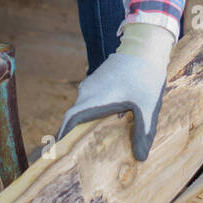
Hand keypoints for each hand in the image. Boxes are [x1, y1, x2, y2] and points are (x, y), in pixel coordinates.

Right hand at [58, 22, 175, 159]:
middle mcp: (86, 91)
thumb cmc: (145, 75)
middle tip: (77, 155)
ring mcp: (91, 83)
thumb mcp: (147, 107)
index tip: (55, 153)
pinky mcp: (99, 78)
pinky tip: (107, 120)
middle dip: (74, 134)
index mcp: (92, 100)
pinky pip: (91, 98)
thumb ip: (143, 133)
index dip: (61, 138)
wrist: (145, 44)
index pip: (69, 123)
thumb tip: (141, 159)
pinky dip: (94, 111)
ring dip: (86, 122)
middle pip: (75, 117)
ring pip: (84, 107)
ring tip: (93, 141)